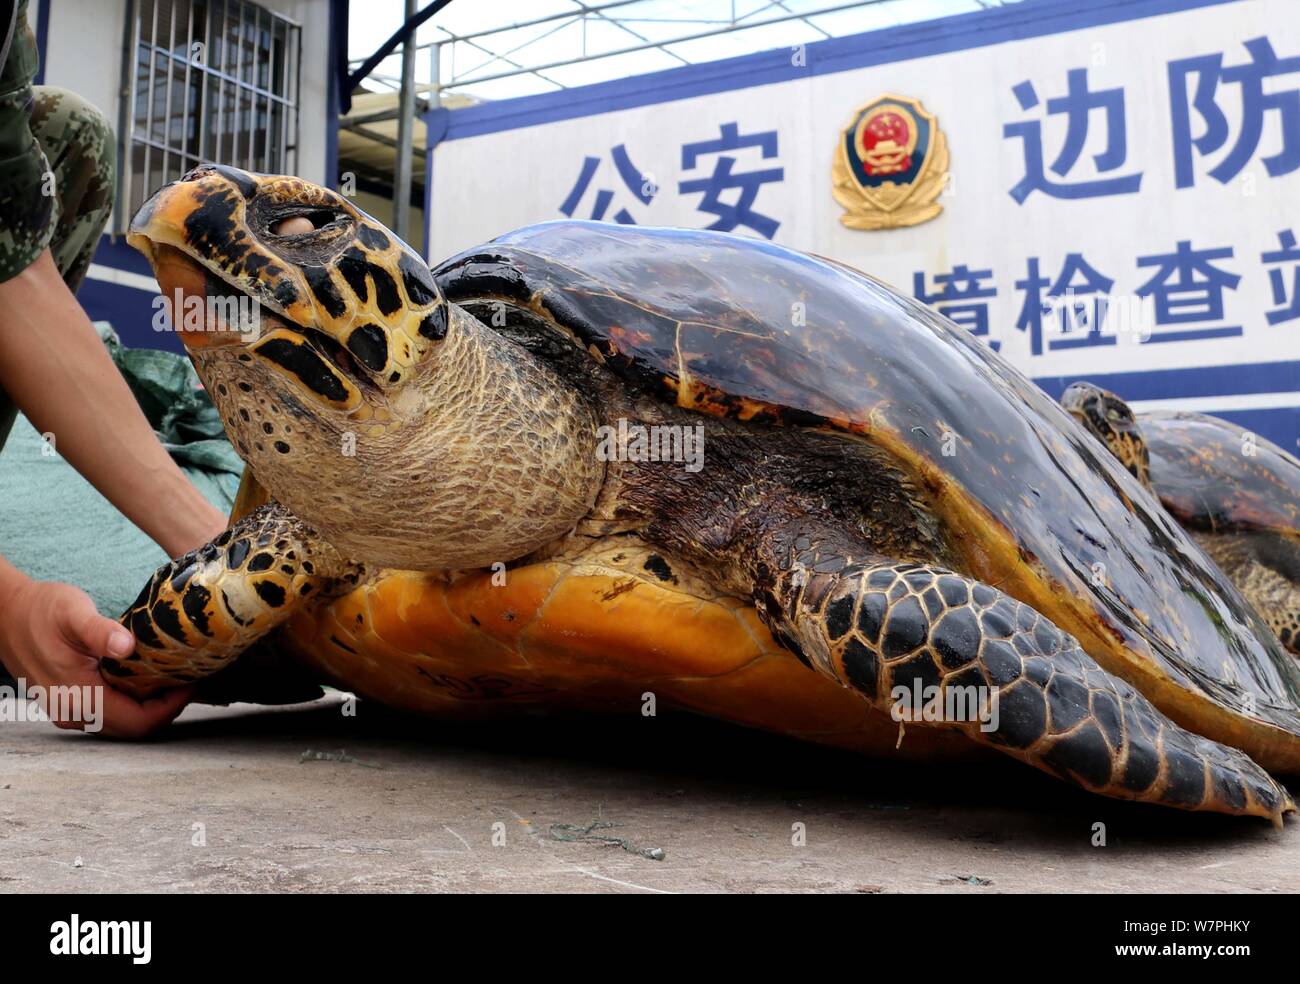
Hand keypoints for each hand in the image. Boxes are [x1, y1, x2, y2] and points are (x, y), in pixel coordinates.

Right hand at [0, 571, 191, 737]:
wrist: (5, 613)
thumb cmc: (40, 610)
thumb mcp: (73, 611)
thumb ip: (99, 631)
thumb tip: (127, 646)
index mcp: (78, 695)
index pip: (137, 722)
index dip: (171, 707)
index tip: (190, 682)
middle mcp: (72, 713)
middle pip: (132, 728)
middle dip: (165, 708)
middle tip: (186, 679)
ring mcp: (67, 711)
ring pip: (120, 724)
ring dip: (149, 707)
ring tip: (170, 678)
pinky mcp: (66, 703)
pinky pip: (107, 714)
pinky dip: (131, 702)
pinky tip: (143, 678)